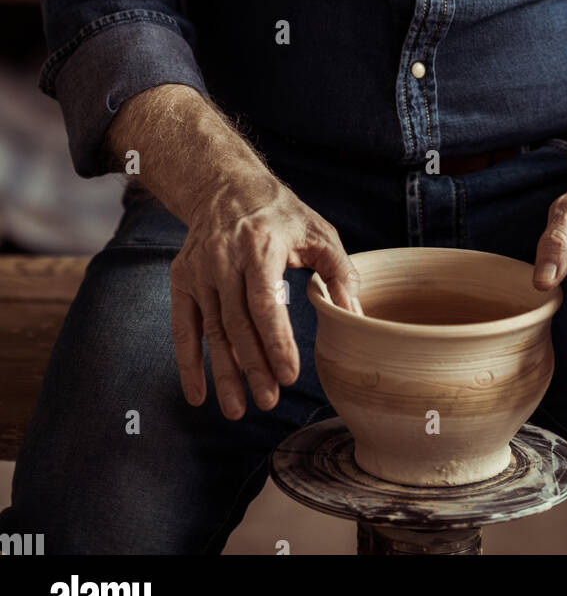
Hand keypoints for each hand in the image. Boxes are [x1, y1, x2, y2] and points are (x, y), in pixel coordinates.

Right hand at [170, 173, 361, 419]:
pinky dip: (188, 362)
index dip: (276, 342)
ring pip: (212, 331)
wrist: (226, 187)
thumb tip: (355, 315)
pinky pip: (183, 327)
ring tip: (237, 409)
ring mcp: (200, 270)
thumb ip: (339, 272)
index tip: (290, 375)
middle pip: (238, 323)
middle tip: (268, 401)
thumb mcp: (318, 233)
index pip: (265, 302)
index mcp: (260, 246)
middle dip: (253, 367)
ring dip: (224, 373)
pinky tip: (197, 394)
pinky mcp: (182, 279)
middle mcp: (224, 259)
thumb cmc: (281, 215)